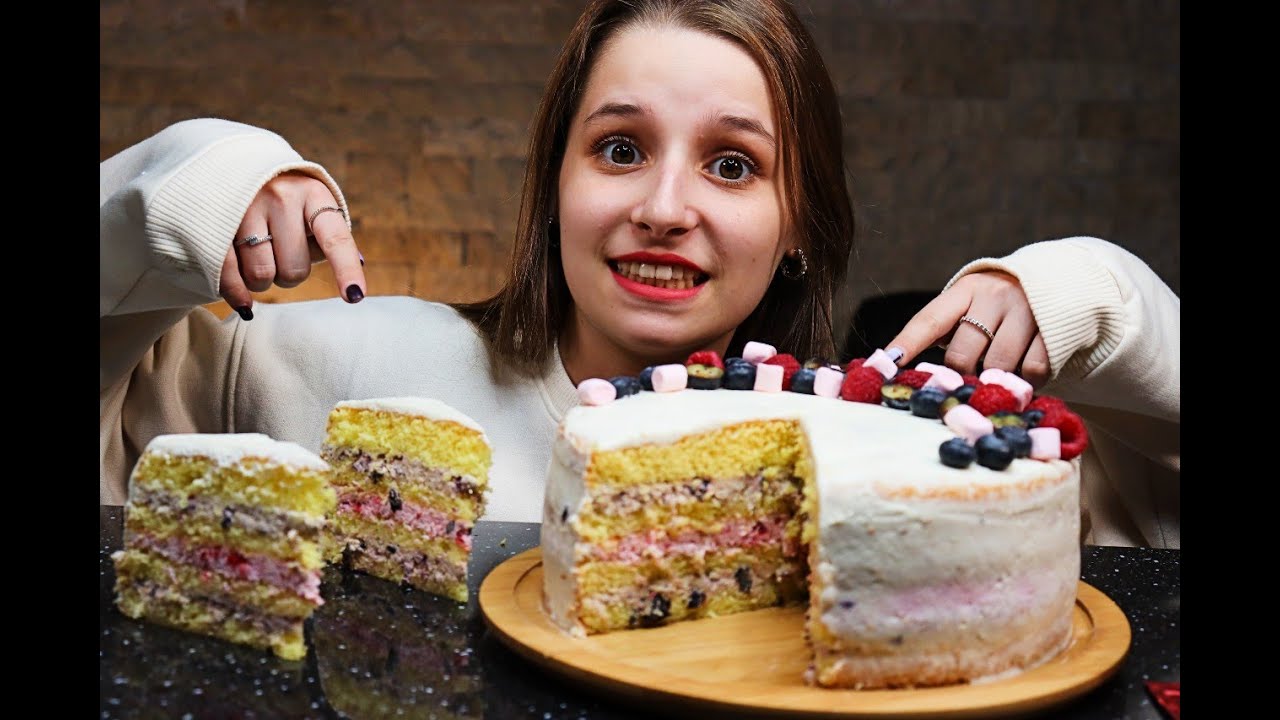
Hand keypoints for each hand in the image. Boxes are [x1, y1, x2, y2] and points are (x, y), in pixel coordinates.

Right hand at [218, 171, 365, 316]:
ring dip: (263, 280)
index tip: (355, 295)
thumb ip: (330, 242)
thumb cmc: (288, 202)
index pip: (335, 238)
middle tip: (282, 255)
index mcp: (313, 194)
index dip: (346, 269)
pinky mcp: (216, 222)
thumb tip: (353, 287)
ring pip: (261, 276)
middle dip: (290, 274)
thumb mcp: (314, 208)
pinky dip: (237, 293)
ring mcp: (245, 208)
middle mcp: (280, 197)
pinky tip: (244, 304)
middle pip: (294, 270)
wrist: (237, 166)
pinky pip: (229, 273)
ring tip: (260, 256)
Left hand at [884, 271, 1049, 387]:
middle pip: (962, 354)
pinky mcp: (1054, 328)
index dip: (907, 344)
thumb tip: (901, 365)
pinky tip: (1025, 372)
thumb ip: (945, 330)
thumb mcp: (970, 305)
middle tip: (969, 375)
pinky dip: (1027, 380)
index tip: (886, 363)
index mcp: (965, 290)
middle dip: (962, 373)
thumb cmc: (999, 306)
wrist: (1059, 281)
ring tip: (999, 372)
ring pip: (998, 365)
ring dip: (995, 377)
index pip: (928, 320)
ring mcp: (1026, 310)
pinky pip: (1032, 369)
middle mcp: (994, 295)